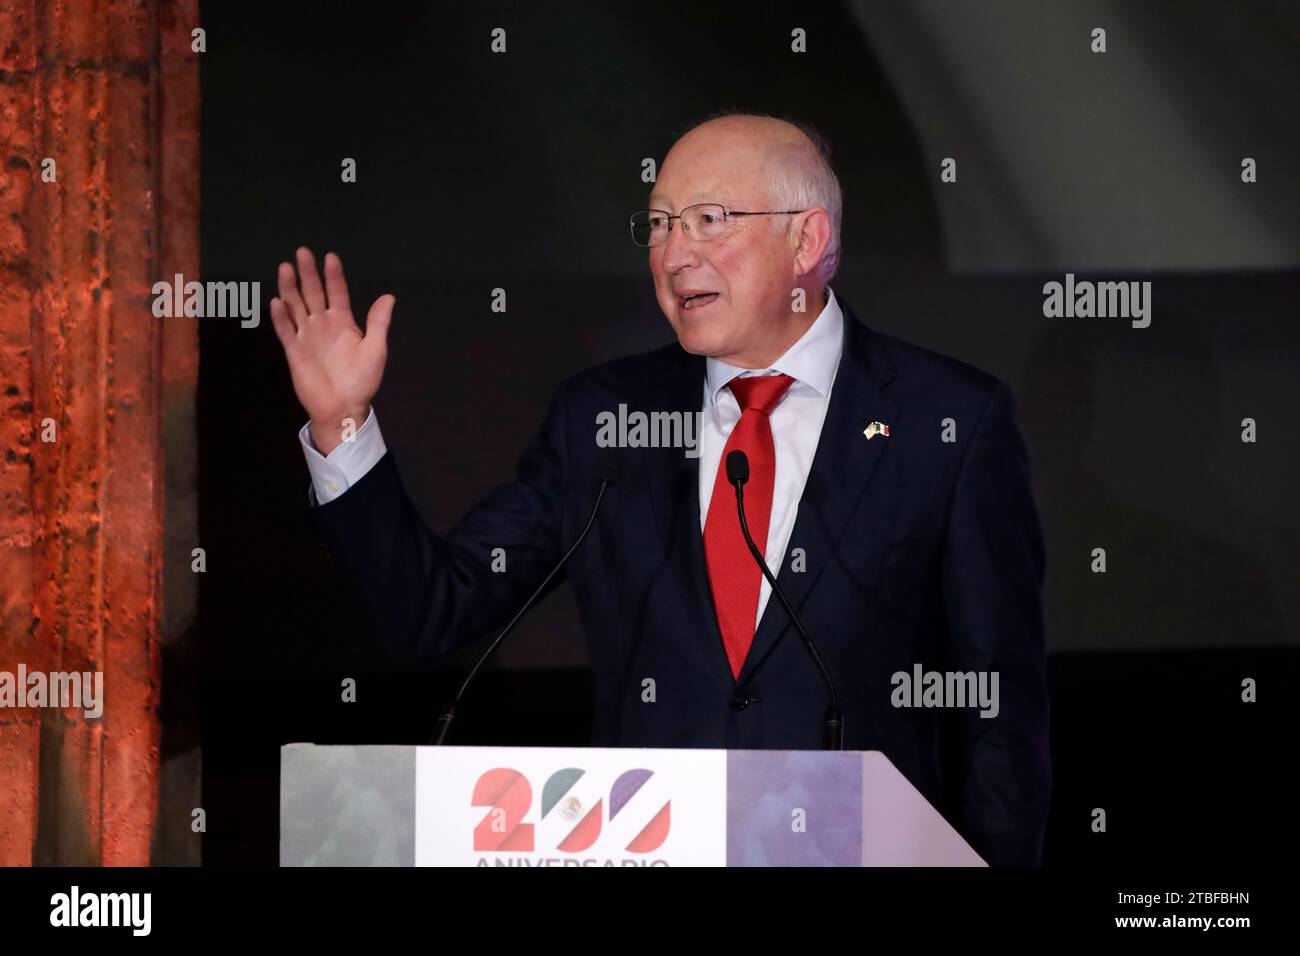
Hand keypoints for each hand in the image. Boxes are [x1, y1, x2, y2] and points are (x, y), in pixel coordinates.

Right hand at [270, 247, 393, 454]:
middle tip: (302, 252)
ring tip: (285, 268)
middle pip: (313, 293)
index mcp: (343, 322)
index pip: (337, 292)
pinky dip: (280, 316)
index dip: (334, 275)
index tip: (330, 257)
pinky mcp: (294, 351)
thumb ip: (378, 322)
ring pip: (296, 306)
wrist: (343, 407)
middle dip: (308, 273)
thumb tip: (389, 297)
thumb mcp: (376, 349)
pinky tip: (277, 301)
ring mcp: (307, 336)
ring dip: (290, 288)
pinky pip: (285, 330)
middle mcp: (323, 324)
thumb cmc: (362, 381)